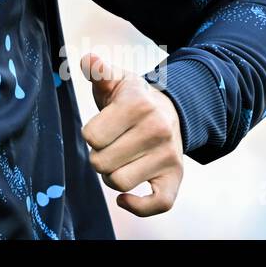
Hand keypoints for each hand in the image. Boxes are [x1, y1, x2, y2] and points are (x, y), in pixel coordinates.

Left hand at [79, 52, 184, 216]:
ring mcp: (169, 156)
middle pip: (102, 163)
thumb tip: (89, 61)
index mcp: (138, 105)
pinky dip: (138, 206)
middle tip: (109, 145)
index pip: (92, 137)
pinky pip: (158, 204)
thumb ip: (98, 70)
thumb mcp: (116, 80)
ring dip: (111, 176)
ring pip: (120, 182)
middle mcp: (157, 130)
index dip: (91, 134)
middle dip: (98, 157)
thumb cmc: (131, 98)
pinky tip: (124, 198)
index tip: (102, 127)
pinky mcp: (176, 177)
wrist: (169, 110)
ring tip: (119, 160)